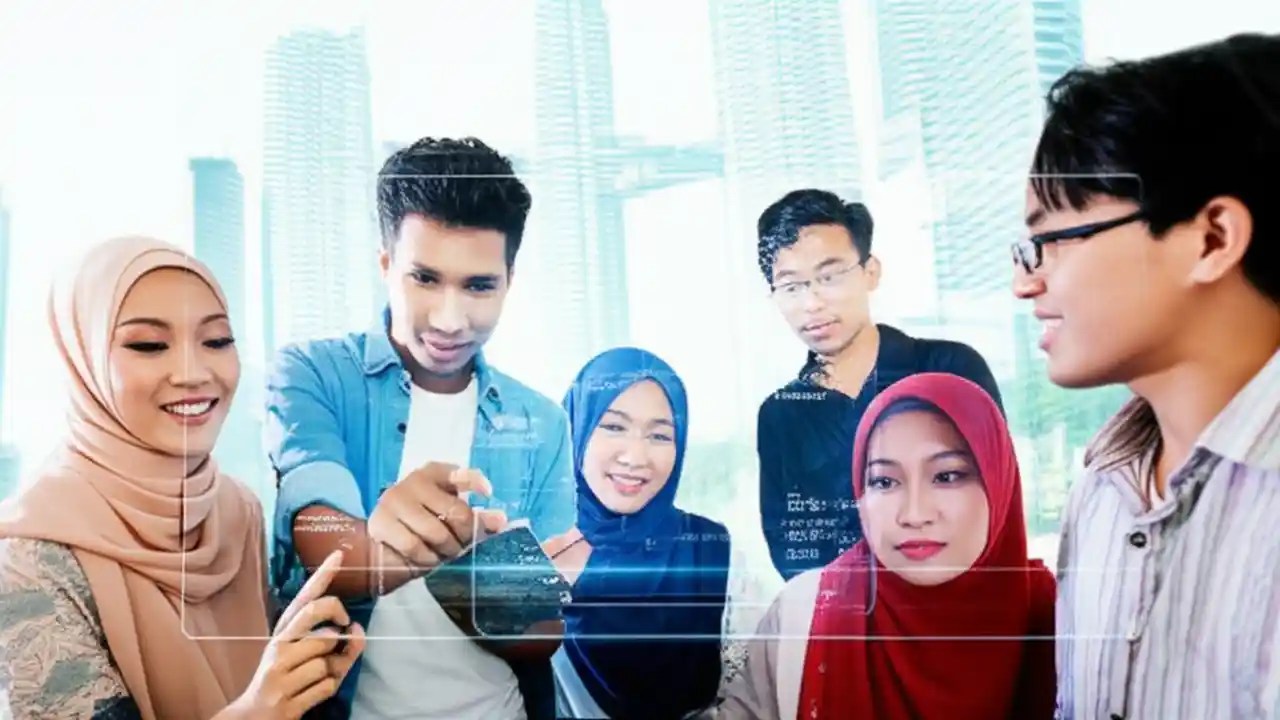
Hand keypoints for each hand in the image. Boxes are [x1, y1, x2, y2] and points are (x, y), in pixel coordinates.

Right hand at [224, 551, 365, 719]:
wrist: (255, 717)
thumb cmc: (290, 682)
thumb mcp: (315, 660)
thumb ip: (341, 645)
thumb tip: (359, 630)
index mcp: (284, 633)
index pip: (305, 598)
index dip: (323, 575)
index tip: (339, 555)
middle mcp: (279, 647)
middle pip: (314, 612)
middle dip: (337, 613)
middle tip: (346, 624)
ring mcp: (279, 672)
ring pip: (326, 657)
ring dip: (334, 670)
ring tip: (317, 679)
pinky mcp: (286, 698)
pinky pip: (326, 686)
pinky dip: (327, 691)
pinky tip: (310, 694)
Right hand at [367, 462, 507, 575]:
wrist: (383, 547)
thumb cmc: (424, 528)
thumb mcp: (451, 519)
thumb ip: (476, 518)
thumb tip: (500, 520)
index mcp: (433, 474)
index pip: (458, 473)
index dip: (475, 481)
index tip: (488, 493)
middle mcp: (413, 482)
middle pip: (456, 512)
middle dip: (465, 536)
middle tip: (462, 544)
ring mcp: (394, 501)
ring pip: (437, 533)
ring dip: (447, 550)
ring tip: (445, 552)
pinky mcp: (381, 523)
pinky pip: (415, 547)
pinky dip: (426, 559)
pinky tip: (427, 558)